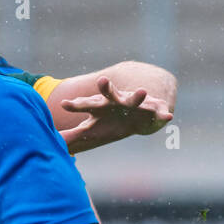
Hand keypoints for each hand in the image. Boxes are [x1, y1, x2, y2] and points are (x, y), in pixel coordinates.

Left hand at [58, 76, 172, 150]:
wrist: (139, 113)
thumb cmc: (111, 120)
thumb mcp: (92, 129)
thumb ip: (73, 135)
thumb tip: (56, 144)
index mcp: (100, 107)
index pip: (85, 105)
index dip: (75, 105)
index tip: (64, 104)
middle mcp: (117, 102)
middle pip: (109, 94)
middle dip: (106, 87)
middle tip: (102, 80)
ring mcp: (135, 104)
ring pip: (135, 99)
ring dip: (138, 96)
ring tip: (142, 91)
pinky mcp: (152, 109)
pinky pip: (159, 112)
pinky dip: (163, 115)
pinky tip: (168, 117)